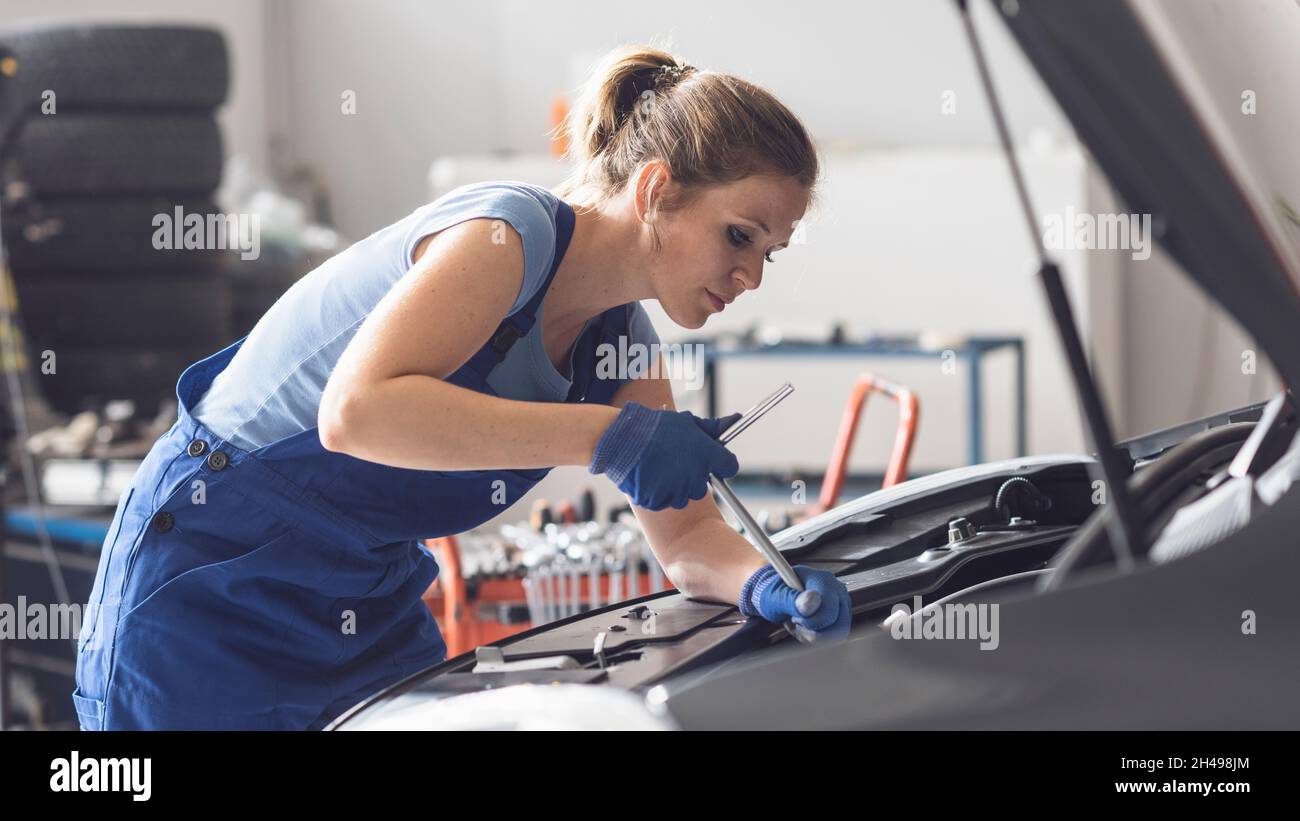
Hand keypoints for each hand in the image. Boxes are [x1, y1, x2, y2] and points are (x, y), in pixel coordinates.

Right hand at [589, 402, 741, 510]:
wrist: (622, 438)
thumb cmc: (655, 427)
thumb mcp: (688, 421)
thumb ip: (714, 427)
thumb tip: (737, 418)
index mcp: (707, 455)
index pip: (730, 467)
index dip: (721, 464)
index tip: (711, 461)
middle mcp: (695, 476)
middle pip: (703, 486)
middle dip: (693, 476)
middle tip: (675, 460)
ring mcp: (676, 490)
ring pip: (683, 496)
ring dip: (675, 486)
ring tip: (659, 466)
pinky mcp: (658, 500)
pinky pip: (663, 502)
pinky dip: (657, 493)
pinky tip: (649, 475)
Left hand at [739, 565, 852, 639]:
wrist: (774, 595)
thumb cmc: (774, 592)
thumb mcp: (775, 596)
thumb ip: (793, 599)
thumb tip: (812, 602)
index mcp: (822, 579)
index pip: (829, 610)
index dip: (811, 621)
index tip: (795, 618)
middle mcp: (835, 589)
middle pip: (837, 624)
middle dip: (812, 629)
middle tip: (795, 620)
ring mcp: (839, 603)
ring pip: (836, 633)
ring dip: (812, 634)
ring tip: (798, 623)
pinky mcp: (839, 616)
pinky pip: (833, 636)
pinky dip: (815, 636)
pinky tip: (803, 626)